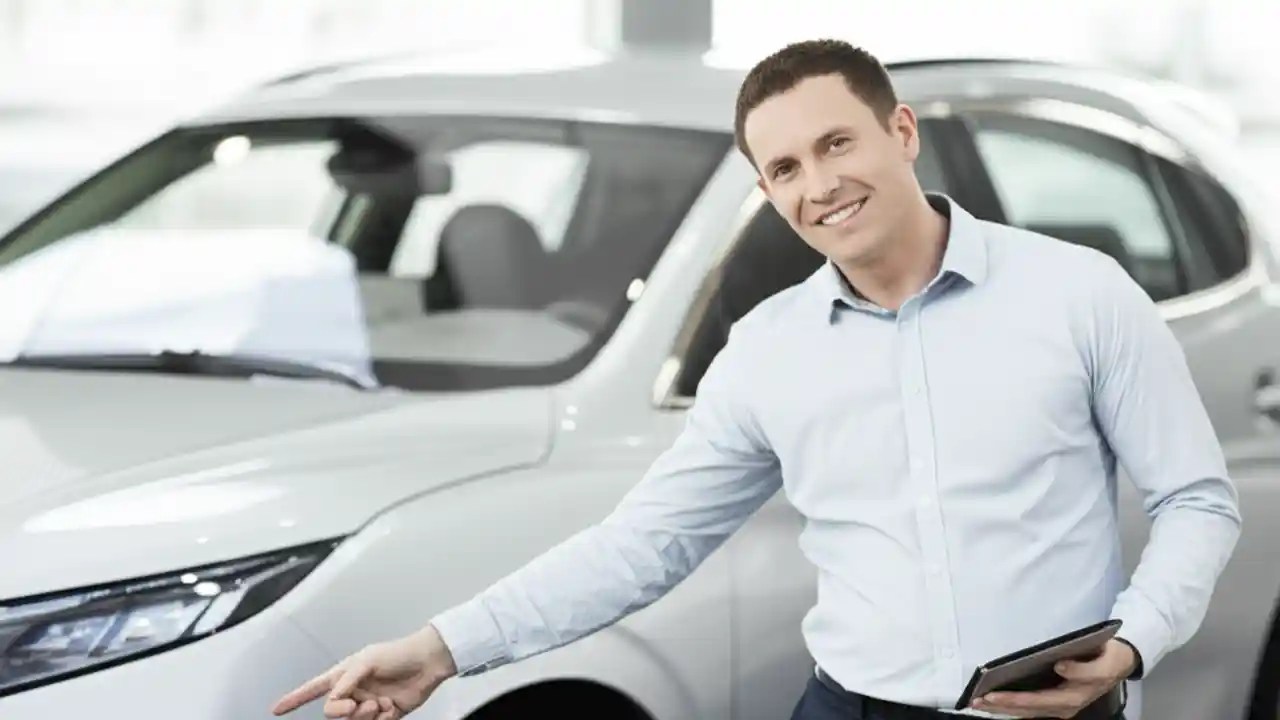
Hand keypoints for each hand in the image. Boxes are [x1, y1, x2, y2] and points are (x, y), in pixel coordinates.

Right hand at [271, 624, 457, 719]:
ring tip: (380, 703)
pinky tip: (392, 705)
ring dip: (365, 716)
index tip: (277, 708)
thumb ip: (347, 680)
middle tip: (354, 706)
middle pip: (333, 711)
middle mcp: (355, 690)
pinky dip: (382, 718)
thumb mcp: (367, 661)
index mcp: (346, 674)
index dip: (294, 698)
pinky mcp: (386, 715)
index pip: (314, 687)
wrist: (427, 663)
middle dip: (341, 712)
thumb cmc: (398, 653)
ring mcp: (369, 704)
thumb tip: (334, 698)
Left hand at [971, 639, 1134, 718]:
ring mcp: (1060, 706)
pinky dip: (1012, 706)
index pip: (1036, 702)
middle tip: (975, 700)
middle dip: (1000, 707)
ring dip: (1002, 709)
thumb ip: (1084, 669)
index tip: (992, 696)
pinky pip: (1030, 708)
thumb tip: (1061, 668)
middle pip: (1027, 710)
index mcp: (1073, 698)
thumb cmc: (1109, 660)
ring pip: (1026, 711)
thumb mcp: (1103, 662)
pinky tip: (996, 703)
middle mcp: (1065, 706)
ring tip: (979, 703)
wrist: (1120, 662)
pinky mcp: (1056, 701)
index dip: (1013, 700)